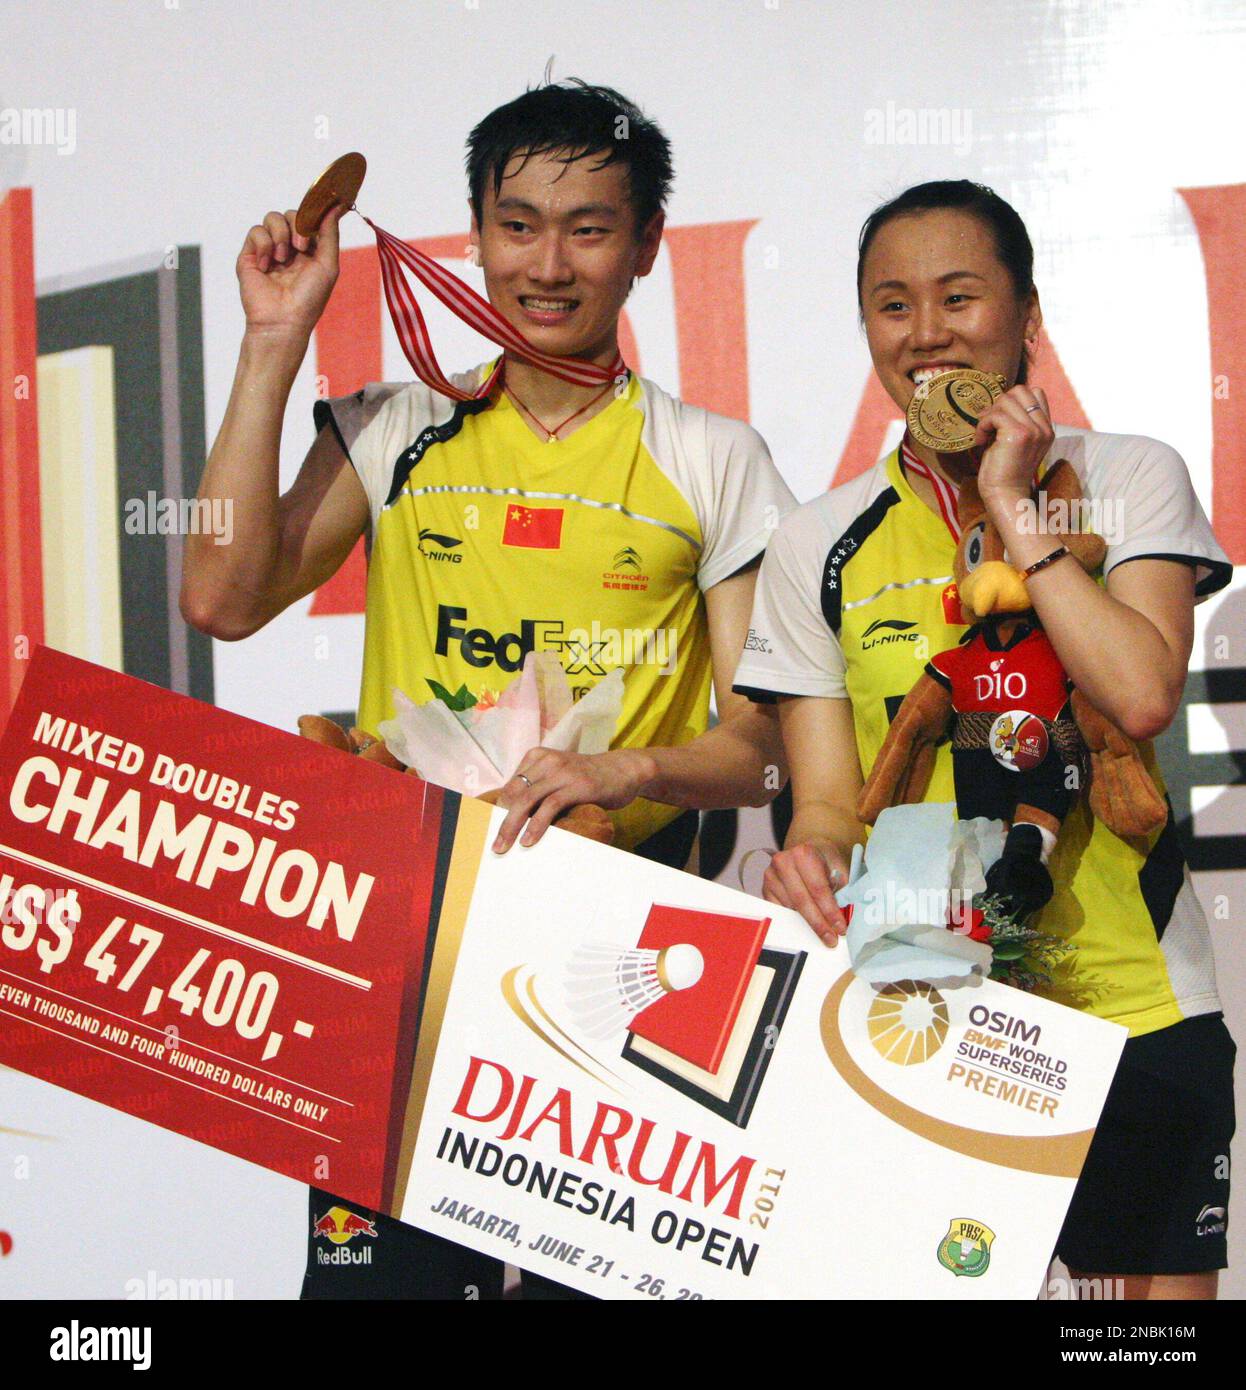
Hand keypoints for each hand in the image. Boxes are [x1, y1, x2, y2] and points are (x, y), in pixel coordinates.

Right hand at [236, 204, 342, 339]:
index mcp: (310, 250)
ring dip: (280, 235)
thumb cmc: (309, 298)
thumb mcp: (328, 264)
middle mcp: (290, 248)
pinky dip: (264, 245)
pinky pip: (256, 231)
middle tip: (301, 247)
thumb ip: (330, 234)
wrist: (283, 320)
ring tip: (283, 259)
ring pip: (272, 217)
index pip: (310, 219)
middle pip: (292, 214)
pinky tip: (267, 266)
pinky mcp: (250, 255)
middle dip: (298, 225)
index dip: (314, 213)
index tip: (320, 207)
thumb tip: (336, 206)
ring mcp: (269, 250)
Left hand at [491, 747, 655, 852]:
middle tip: (495, 845)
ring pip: (527, 800)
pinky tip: (529, 841)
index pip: (509, 786)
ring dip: (512, 826)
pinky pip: (550, 806)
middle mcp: (547, 760)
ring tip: (505, 847)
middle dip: (500, 821)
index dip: (497, 810)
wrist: (624, 770)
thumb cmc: (588, 779)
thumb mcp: (559, 776)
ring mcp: (563, 772)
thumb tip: (513, 817)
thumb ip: (539, 788)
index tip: (489, 831)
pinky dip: (536, 825)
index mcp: (537, 756)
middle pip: (514, 793)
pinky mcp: (578, 785)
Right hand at [762, 840, 851, 947]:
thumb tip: (848, 916)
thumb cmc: (824, 860)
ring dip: (807, 925)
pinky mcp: (765, 889)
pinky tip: (806, 929)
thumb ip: (843, 889)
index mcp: (803, 853)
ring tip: (823, 936)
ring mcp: (771, 877)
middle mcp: (783, 863)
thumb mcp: (838, 867)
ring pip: (790, 908)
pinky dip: (794, 921)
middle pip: (801, 901)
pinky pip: (780, 911)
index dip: (830, 911)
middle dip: (818, 923)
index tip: (840, 928)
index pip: (818, 888)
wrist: (805, 851)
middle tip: (831, 939)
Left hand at [971, 384, 1053, 514]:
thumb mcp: (1015, 442)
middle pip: (1020, 390)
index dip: (1012, 401)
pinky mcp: (1019, 434)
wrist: (1005, 496)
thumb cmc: (1004, 472)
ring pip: (1005, 400)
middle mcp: (1044, 427)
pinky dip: (982, 425)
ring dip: (988, 415)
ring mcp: (1033, 430)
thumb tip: (996, 403)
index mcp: (1046, 428)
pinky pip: (995, 414)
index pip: (1035, 393)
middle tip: (988, 426)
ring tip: (983, 435)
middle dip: (998, 404)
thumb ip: (1015, 422)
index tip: (998, 421)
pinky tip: (980, 441)